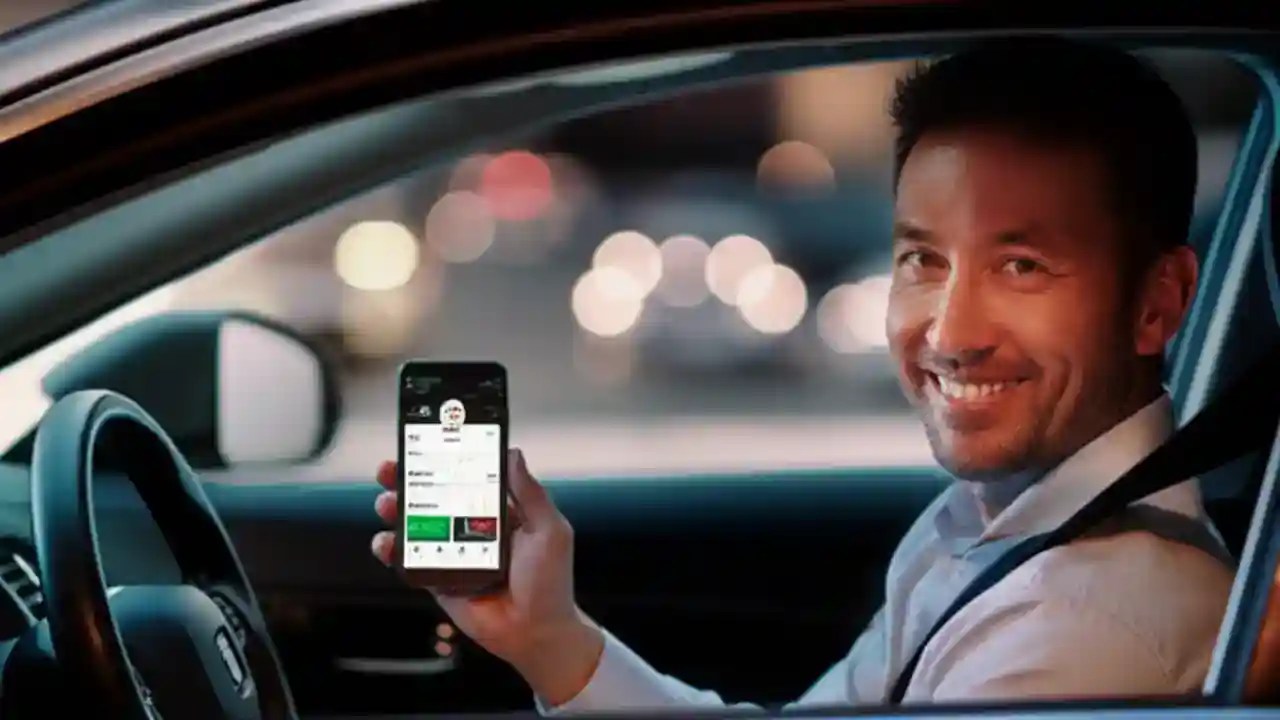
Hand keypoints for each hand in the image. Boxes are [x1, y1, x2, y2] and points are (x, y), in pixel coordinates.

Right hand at [371, 449, 603, 705]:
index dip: (445, 461)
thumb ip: (530, 493)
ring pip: (415, 525)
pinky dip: (392, 550)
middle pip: (433, 496)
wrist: (535, 632)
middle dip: (408, 481)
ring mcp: (452, 552)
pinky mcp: (438, 578)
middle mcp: (472, 528)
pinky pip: (410, 560)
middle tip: (390, 470)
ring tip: (386, 503)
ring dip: (395, 510)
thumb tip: (513, 453)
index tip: (425, 445)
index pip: (467, 477)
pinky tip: (386, 542)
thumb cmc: (550, 581)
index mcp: (500, 511)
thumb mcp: (548, 530)